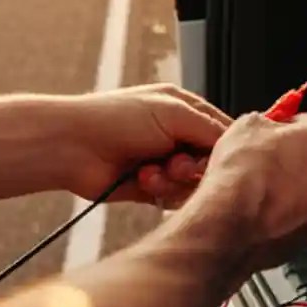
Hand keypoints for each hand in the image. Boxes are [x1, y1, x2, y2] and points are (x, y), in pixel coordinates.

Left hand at [62, 84, 231, 207]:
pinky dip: (160, 190)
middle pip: (209, 162)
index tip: (220, 159)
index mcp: (184, 110)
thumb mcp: (174, 113)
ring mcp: (163, 161)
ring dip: (174, 180)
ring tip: (152, 170)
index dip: (224, 148)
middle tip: (178, 163)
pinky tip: (142, 179)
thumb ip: (210, 128)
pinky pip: (173, 197)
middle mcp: (175, 135)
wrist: (72, 146)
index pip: (222, 132)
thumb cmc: (115, 119)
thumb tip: (235, 143)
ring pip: (192, 183)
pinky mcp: (150, 186)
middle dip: (195, 167)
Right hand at [197, 112, 306, 270]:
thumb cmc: (244, 171)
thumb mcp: (248, 125)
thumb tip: (263, 127)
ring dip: (290, 186)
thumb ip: (266, 124)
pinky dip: (286, 212)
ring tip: (259, 185)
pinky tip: (262, 207)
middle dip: (292, 158)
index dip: (285, 127)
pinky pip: (299, 216)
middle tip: (264, 160)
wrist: (232, 216)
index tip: (271, 133)